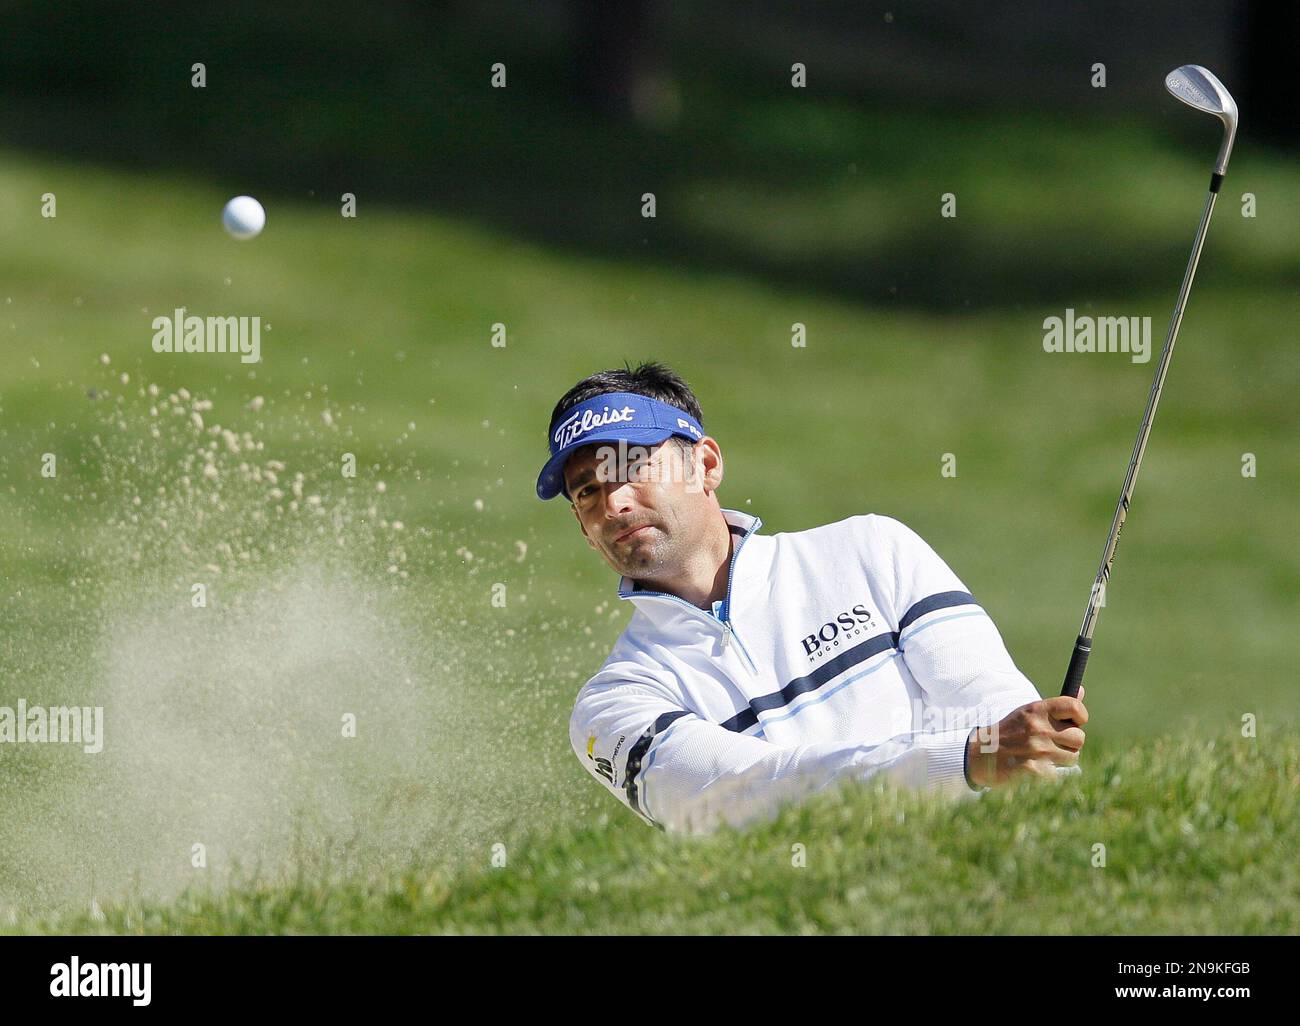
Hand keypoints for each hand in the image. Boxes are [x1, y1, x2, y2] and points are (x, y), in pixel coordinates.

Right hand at [966, 686, 1086, 787]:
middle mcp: (1038, 728)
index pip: (1074, 707)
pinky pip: (1061, 774)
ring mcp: (1037, 750)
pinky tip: (1037, 768)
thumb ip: (1056, 707)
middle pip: (1079, 737)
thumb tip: (1081, 690)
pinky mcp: (1035, 771)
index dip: (1080, 716)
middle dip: (1071, 743)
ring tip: (1044, 756)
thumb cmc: (1008, 733)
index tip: (1074, 722)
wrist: (980, 756)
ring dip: (1063, 759)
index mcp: (1037, 710)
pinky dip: (1053, 773)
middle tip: (1056, 744)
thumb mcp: (1027, 713)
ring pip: (1073, 757)